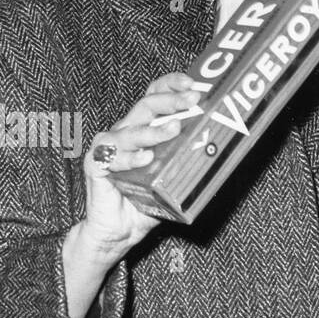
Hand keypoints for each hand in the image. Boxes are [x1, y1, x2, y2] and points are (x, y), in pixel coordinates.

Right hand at [81, 72, 205, 257]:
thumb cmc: (146, 203)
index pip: (155, 95)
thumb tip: (222, 151)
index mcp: (143, 128)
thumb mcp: (174, 178)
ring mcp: (109, 148)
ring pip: (131, 131)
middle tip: (192, 100)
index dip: (171, 85)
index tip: (193, 84)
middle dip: (171, 100)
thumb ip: (189, 162)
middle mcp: (125, 132)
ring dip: (154, 129)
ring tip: (175, 129)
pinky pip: (112, 157)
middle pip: (146, 105)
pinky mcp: (96, 165)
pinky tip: (146, 158)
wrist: (118, 232)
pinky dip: (130, 157)